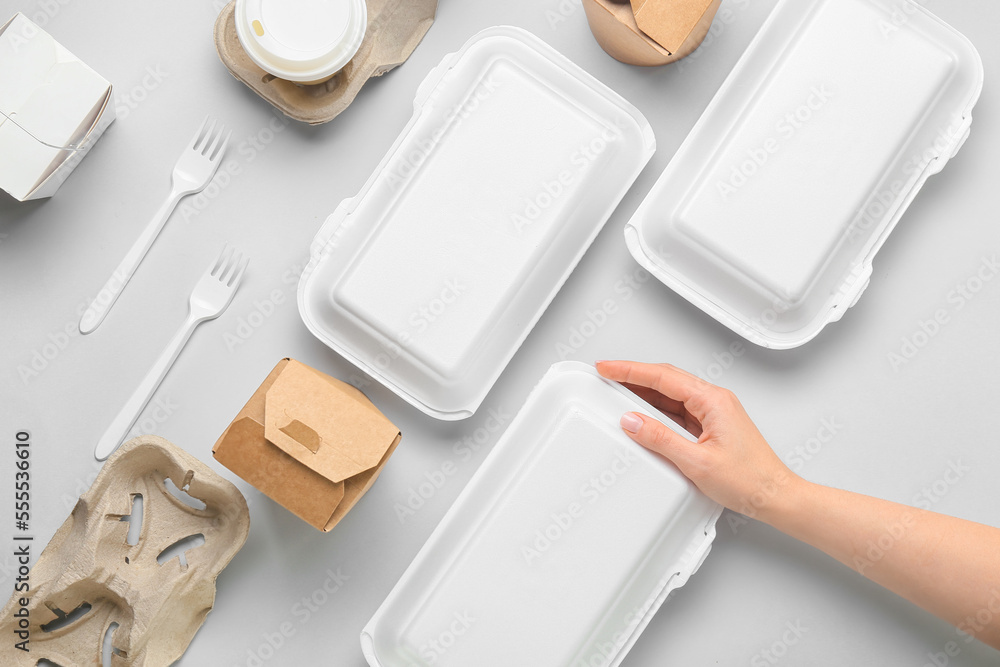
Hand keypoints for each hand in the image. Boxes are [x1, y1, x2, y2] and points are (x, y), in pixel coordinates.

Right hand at [595, 360, 801, 518]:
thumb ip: (661, 439)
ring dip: (644, 390)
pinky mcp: (712, 425)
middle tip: (607, 373)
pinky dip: (657, 407)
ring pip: (672, 392)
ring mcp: (714, 412)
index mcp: (713, 401)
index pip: (663, 377)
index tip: (608, 368)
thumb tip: (633, 421)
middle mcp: (715, 400)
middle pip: (666, 378)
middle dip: (634, 374)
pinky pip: (678, 408)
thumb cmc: (750, 480)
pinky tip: (643, 412)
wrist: (774, 496)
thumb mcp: (697, 462)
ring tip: (618, 390)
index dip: (631, 370)